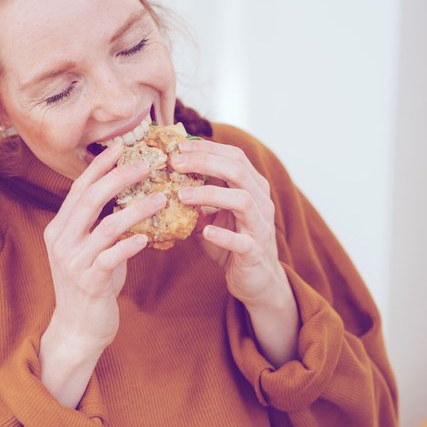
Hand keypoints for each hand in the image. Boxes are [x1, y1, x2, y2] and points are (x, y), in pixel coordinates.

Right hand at [42, 142, 164, 350]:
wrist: (78, 328)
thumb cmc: (92, 284)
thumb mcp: (90, 249)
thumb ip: (101, 224)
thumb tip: (130, 195)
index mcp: (59, 228)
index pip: (78, 188)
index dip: (99, 166)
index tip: (119, 147)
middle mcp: (61, 241)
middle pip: (90, 199)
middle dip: (119, 177)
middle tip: (146, 164)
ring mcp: (73, 262)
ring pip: (105, 226)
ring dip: (135, 209)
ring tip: (161, 198)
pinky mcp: (89, 282)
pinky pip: (111, 257)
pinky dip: (130, 244)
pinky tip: (147, 238)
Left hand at [169, 139, 288, 309]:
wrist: (255, 279)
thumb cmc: (232, 242)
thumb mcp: (214, 215)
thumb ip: (198, 198)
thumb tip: (165, 179)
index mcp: (253, 187)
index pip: (235, 157)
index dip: (207, 148)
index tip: (179, 147)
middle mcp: (261, 202)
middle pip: (238, 171)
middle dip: (205, 162)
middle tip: (176, 163)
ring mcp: (260, 226)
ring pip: (243, 200)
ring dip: (210, 194)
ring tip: (182, 195)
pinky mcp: (255, 252)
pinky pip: (242, 241)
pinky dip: (223, 235)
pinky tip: (205, 230)